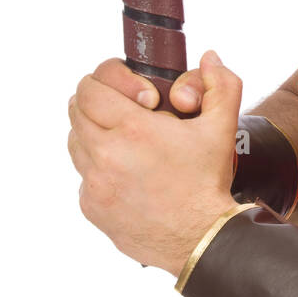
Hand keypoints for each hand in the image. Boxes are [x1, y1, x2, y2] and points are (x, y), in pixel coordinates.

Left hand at [67, 50, 242, 276]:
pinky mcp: (91, 206)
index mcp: (133, 129)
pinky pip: (83, 176)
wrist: (201, 238)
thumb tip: (209, 58)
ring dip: (95, 134)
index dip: (110, 82)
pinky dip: (99, 170)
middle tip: (126, 110)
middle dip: (100, 104)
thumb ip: (220, 84)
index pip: (90, 88)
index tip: (136, 95)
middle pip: (77, 110)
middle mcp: (106, 154)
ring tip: (126, 142)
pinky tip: (128, 175)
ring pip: (75, 142)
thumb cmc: (208, 182)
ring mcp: (95, 183)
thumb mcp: (222, 128)